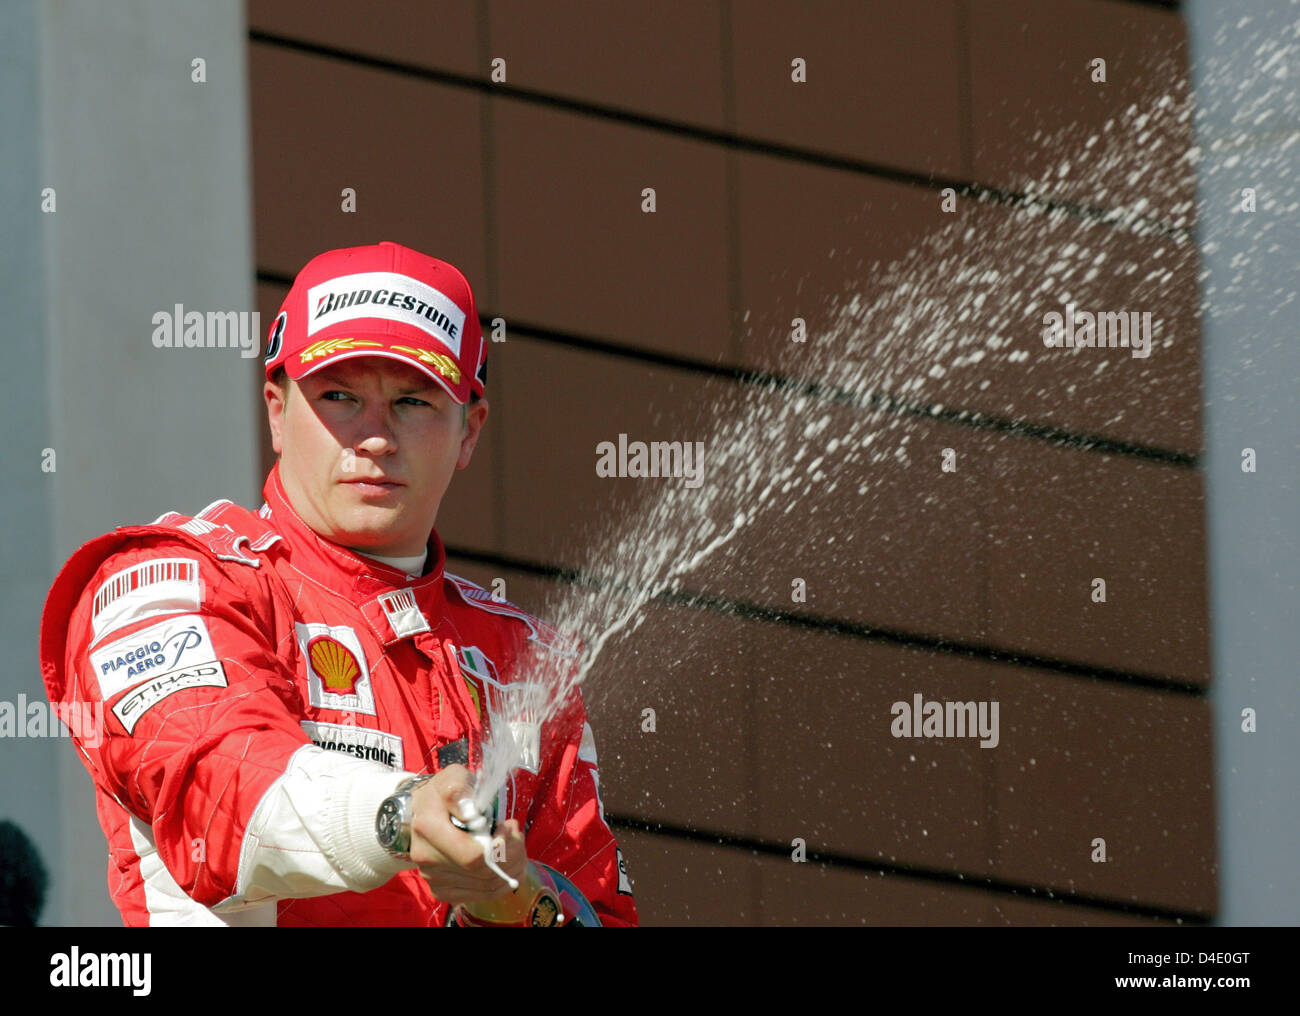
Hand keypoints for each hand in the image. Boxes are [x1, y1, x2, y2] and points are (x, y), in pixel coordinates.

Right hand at [407, 764, 526, 904]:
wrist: (422, 813)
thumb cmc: (445, 794)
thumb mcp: (454, 778)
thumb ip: (461, 791)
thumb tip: (472, 815)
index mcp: (428, 826)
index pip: (473, 855)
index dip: (501, 845)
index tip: (504, 826)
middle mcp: (426, 857)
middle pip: (484, 873)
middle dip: (511, 855)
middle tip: (516, 836)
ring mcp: (432, 878)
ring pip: (487, 886)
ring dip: (510, 867)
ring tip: (512, 846)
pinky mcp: (441, 891)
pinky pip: (481, 895)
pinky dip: (500, 881)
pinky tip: (502, 861)